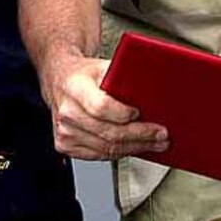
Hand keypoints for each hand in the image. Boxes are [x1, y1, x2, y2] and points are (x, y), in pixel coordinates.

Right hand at [43, 52, 168, 160]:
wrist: (60, 80)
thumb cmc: (84, 73)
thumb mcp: (102, 65)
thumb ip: (123, 76)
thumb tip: (153, 88)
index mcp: (74, 87)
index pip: (101, 107)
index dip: (122, 114)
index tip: (141, 113)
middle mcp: (67, 111)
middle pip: (108, 132)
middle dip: (140, 135)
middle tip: (161, 134)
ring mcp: (64, 131)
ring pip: (106, 148)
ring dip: (135, 148)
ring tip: (155, 143)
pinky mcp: (65, 145)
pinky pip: (99, 155)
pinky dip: (120, 153)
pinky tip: (135, 147)